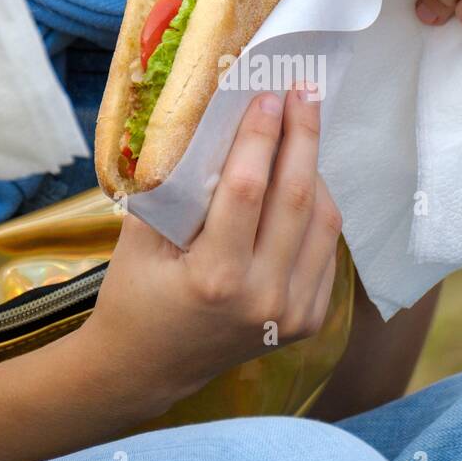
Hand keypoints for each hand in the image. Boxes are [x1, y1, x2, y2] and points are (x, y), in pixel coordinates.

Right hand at [79, 86, 341, 409]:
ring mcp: (292, 314)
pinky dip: (318, 209)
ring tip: (301, 129)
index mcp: (215, 280)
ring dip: (315, 169)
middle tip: (303, 92)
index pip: (249, 190)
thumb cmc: (135, 296)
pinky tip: (302, 179)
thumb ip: (178, 187)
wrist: (147, 368)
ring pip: (324, 222)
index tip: (267, 95)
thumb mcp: (142, 238)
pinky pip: (326, 249)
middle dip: (302, 135)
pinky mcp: (308, 320)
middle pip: (297, 199)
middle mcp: (263, 299)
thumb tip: (216, 121)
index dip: (261, 136)